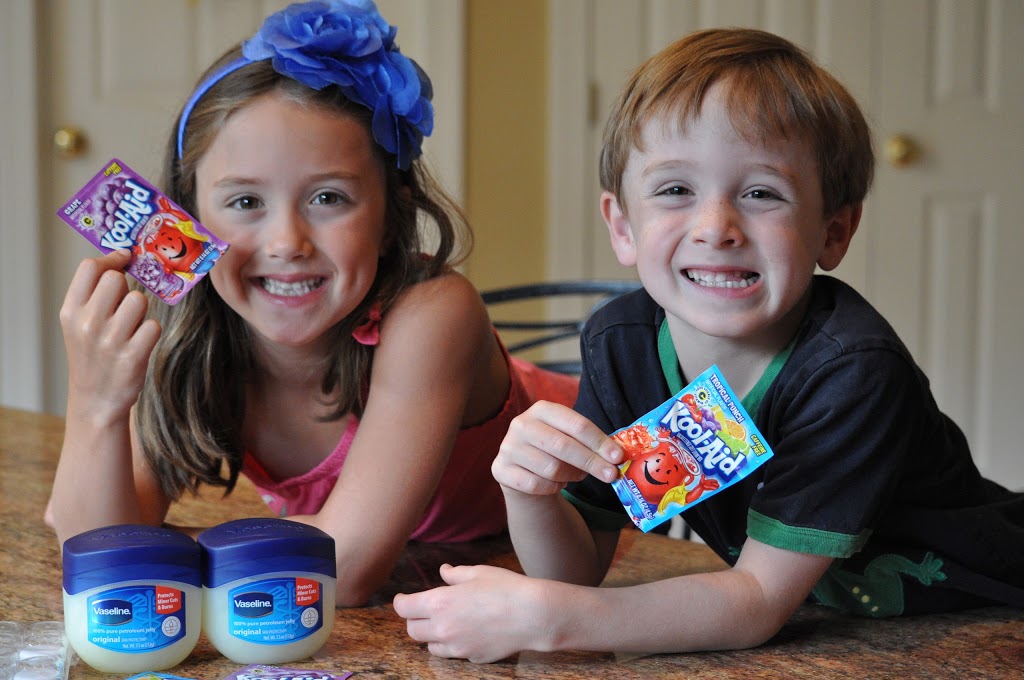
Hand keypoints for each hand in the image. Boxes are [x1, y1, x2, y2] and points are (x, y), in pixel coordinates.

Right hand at [60, 250, 160, 419]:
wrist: (95, 401)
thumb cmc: (91, 355)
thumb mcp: (78, 324)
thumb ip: (94, 294)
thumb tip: (122, 260)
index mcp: (70, 312)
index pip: (89, 267)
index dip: (112, 258)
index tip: (125, 259)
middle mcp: (87, 324)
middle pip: (116, 279)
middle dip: (127, 288)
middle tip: (124, 306)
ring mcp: (110, 341)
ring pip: (139, 300)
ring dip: (141, 311)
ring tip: (131, 328)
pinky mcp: (133, 356)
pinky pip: (154, 325)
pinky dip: (151, 331)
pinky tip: (140, 342)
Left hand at [394, 564, 548, 662]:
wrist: (533, 616)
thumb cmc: (507, 589)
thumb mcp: (478, 573)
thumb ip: (455, 574)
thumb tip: (444, 571)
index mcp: (440, 603)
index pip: (404, 608)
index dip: (400, 602)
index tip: (403, 598)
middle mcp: (443, 628)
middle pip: (413, 631)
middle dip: (415, 619)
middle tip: (424, 610)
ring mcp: (458, 647)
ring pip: (430, 646)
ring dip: (432, 635)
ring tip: (446, 622)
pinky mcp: (472, 657)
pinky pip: (454, 653)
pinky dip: (453, 644)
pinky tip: (467, 632)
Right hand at [492, 400, 622, 495]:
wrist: (523, 470)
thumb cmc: (554, 450)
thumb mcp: (570, 438)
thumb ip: (590, 443)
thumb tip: (617, 456)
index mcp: (542, 409)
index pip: (576, 424)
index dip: (599, 442)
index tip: (617, 457)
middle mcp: (521, 424)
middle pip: (564, 446)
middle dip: (592, 462)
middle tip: (611, 475)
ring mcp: (507, 447)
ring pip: (551, 468)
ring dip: (571, 476)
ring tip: (577, 475)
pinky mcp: (500, 469)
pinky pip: (536, 485)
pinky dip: (552, 488)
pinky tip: (556, 483)